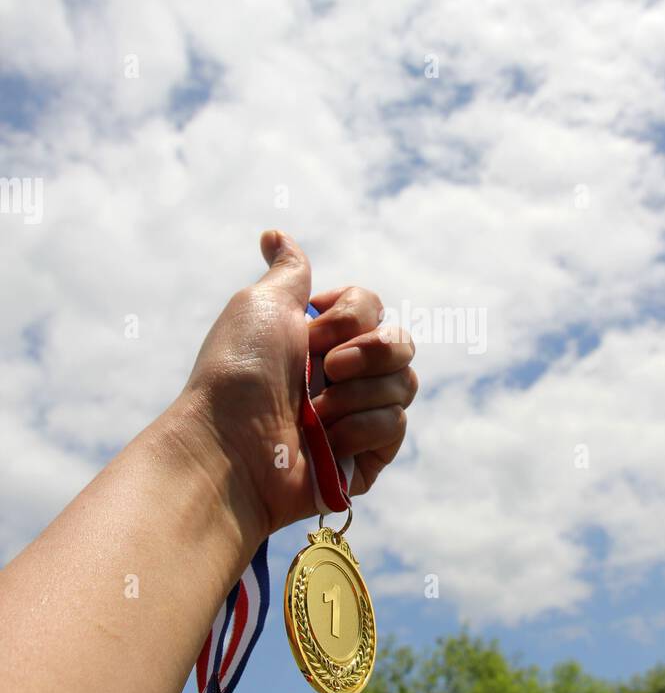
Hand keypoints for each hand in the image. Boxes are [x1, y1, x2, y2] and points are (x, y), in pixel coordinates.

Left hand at [180, 230, 418, 537]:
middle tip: (326, 367)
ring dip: (356, 393)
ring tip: (314, 414)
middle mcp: (342, 377)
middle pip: (401, 343)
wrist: (231, 444)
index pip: (374, 308)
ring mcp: (356, 418)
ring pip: (404, 384)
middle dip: (368, 351)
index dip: (351, 315)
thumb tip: (274, 234)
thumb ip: (289, 271)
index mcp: (319, 340)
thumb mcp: (262, 304)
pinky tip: (326, 442)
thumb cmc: (240, 371)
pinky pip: (396, 425)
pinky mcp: (366, 459)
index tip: (310, 329)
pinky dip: (360, 428)